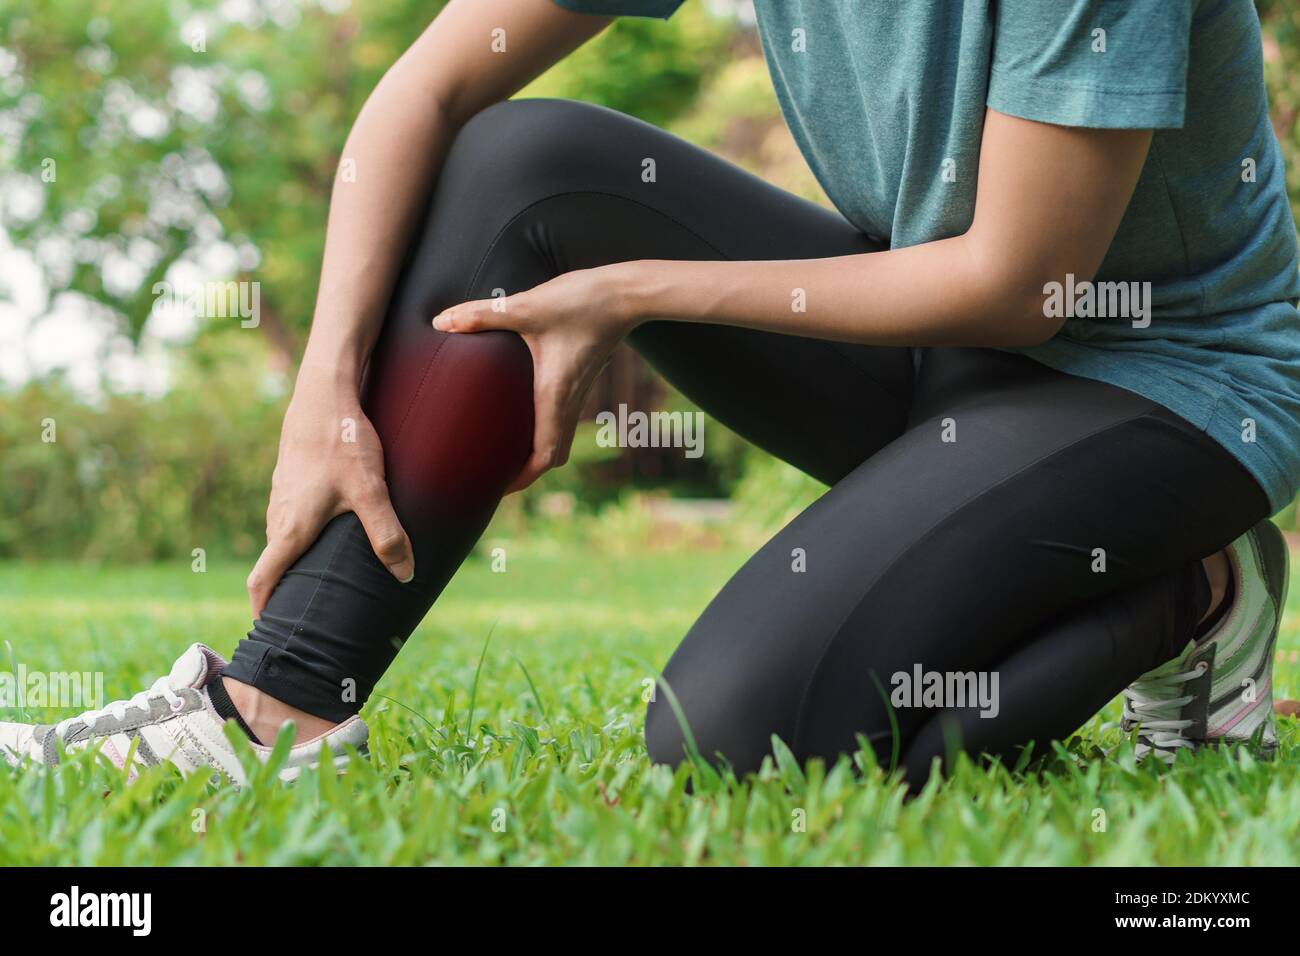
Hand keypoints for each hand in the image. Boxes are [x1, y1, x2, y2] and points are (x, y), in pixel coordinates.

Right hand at [246, 375, 413, 617]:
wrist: (324, 393)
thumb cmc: (342, 442)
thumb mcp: (371, 491)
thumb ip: (387, 534)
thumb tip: (405, 575)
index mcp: (291, 528)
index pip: (263, 580)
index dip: (263, 609)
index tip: (268, 630)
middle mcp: (279, 515)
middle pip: (275, 563)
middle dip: (287, 589)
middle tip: (307, 614)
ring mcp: (282, 494)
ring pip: (285, 538)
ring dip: (296, 560)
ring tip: (322, 578)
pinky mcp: (291, 477)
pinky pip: (293, 516)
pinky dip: (304, 533)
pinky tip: (330, 530)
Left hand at [433, 265, 638, 491]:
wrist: (628, 292)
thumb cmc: (583, 302)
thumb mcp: (528, 307)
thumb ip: (483, 314)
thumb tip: (441, 321)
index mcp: (555, 395)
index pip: (544, 456)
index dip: (522, 479)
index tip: (497, 489)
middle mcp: (569, 399)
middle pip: (555, 454)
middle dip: (528, 472)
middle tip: (497, 474)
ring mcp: (578, 389)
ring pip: (560, 435)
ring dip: (537, 450)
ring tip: (506, 449)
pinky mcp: (580, 375)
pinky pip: (562, 414)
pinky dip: (544, 426)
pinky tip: (523, 410)